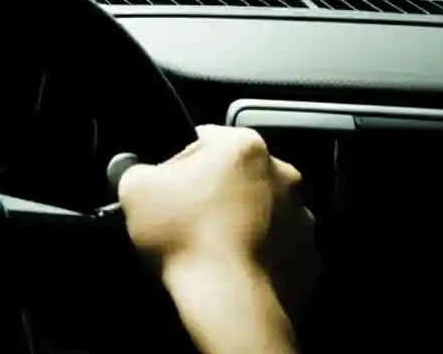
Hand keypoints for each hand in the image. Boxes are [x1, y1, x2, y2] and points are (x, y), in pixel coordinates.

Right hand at [118, 125, 318, 353]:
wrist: (228, 303)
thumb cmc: (184, 236)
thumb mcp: (134, 188)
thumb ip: (136, 168)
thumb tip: (142, 173)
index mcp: (244, 145)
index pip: (202, 140)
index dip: (176, 165)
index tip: (164, 191)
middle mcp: (283, 174)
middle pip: (235, 176)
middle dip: (212, 193)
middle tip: (183, 221)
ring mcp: (302, 218)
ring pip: (260, 212)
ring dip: (238, 223)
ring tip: (207, 250)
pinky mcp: (307, 258)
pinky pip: (276, 249)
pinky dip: (256, 256)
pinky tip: (230, 269)